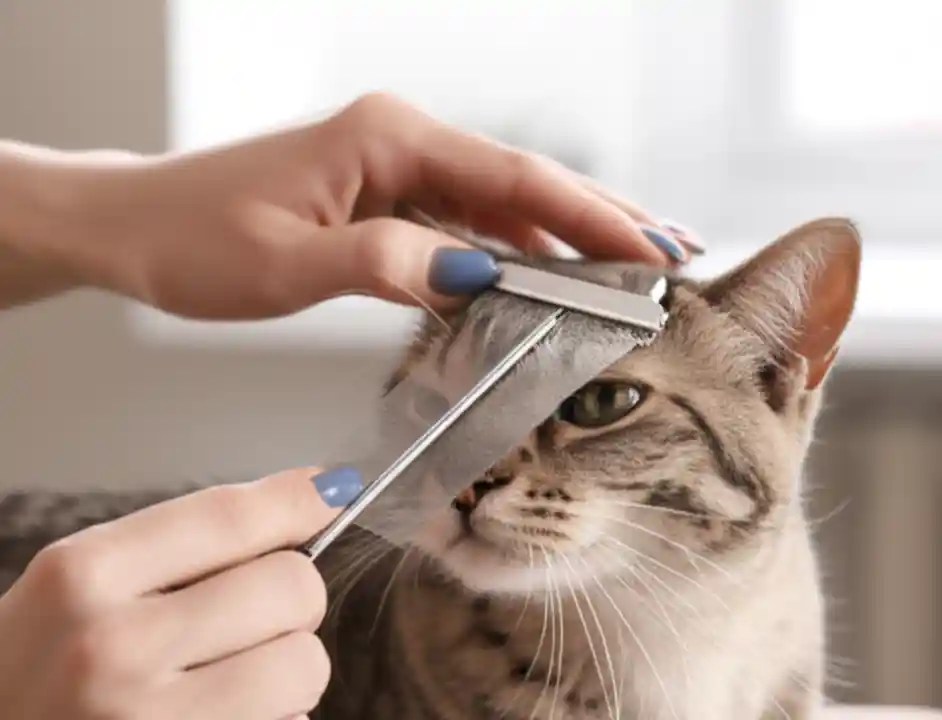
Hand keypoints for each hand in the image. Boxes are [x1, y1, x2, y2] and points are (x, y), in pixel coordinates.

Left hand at [0, 92, 700, 316]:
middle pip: (525, 182)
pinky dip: (521, 248)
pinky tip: (555, 274)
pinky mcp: (388, 197)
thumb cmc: (192, 238)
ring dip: (571, 235)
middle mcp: (403, 142)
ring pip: (506, 203)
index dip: (588, 215)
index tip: (649, 247)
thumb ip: (383, 264)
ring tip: (639, 264)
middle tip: (676, 253)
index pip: (511, 180)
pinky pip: (472, 221)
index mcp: (387, 140)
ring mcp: (398, 167)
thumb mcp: (284, 264)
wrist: (133, 225)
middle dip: (604, 217)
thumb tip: (474, 275)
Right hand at [0, 467, 362, 718]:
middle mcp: (114, 646)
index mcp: (83, 577)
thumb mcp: (76, 591)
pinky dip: (276, 717)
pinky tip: (220, 718)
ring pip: (304, 663)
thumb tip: (310, 498)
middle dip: (288, 601)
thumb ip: (177, 550)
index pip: (229, 517)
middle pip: (290, 586)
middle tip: (249, 622)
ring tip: (232, 681)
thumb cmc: (36, 675)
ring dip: (288, 669)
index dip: (298, 499)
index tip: (330, 490)